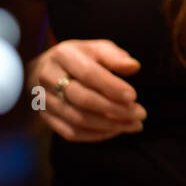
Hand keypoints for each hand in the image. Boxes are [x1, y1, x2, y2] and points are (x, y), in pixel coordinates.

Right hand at [27, 39, 145, 142]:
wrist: (45, 71)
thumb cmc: (81, 59)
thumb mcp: (97, 50)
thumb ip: (115, 57)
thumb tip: (134, 66)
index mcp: (63, 55)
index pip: (88, 74)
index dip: (111, 86)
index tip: (134, 96)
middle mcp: (49, 77)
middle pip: (82, 99)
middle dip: (115, 109)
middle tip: (141, 114)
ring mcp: (44, 100)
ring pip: (77, 119)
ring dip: (110, 125)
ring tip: (134, 124)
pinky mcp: (46, 117)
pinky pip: (71, 132)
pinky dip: (96, 135)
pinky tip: (116, 130)